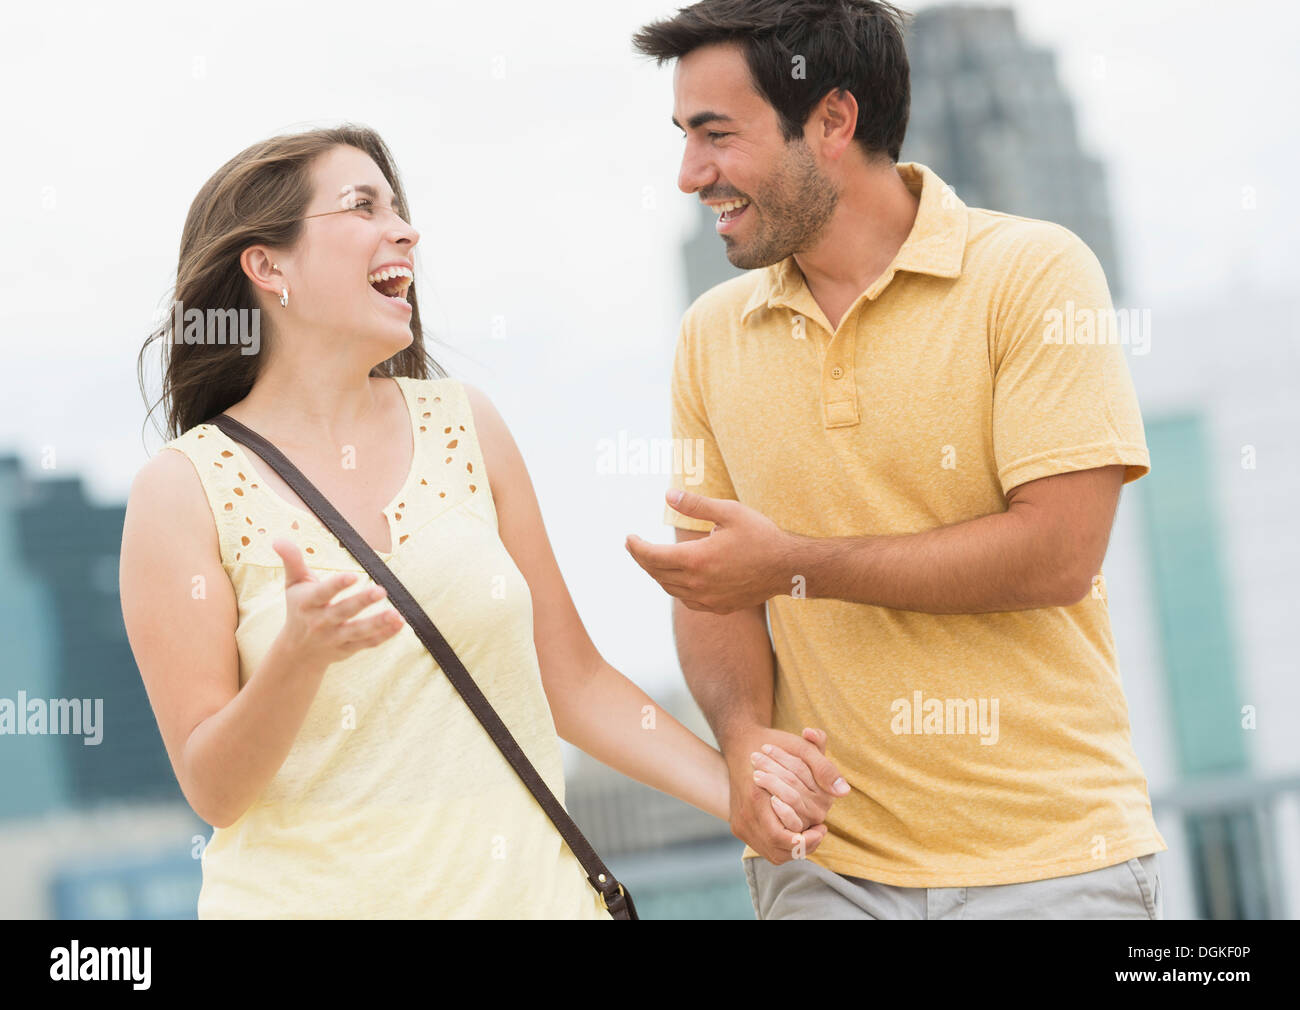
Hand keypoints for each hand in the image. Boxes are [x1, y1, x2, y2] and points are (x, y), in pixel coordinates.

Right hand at [271, 538, 404, 670]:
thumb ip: (292, 561)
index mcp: (308, 603)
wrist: (297, 652)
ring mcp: (335, 638)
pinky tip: (400, 623)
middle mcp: (320, 622)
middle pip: (342, 612)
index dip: (336, 585)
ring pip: (357, 631)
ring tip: (396, 614)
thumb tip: (278, 539)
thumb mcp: (293, 584)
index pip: (322, 593)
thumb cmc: (299, 608)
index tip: (353, 575)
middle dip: (361, 602)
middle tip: (381, 591)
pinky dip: (384, 635)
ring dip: (377, 623)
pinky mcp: (347, 649)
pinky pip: (367, 643)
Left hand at [625, 490, 797, 613]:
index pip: (652, 557)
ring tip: (652, 560)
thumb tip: (667, 495)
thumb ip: (695, 505)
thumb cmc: (761, 535)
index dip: (636, 547)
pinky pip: (687, 600)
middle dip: (642, 559)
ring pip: (670, 589)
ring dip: (657, 575)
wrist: (789, 567)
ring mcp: (708, 599)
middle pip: (657, 574)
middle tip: (634, 546)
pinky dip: (676, 588)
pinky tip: (678, 579)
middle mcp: (698, 584)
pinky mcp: (719, 607)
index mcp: (696, 559)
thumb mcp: (728, 511)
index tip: (628, 538)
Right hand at [725, 725, 849, 864]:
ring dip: (793, 848)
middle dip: (803, 846)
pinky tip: (796, 831)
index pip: (783, 837)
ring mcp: (740, 823)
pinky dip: (782, 844)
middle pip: (778, 849)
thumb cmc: (775, 744)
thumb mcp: (801, 749)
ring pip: (771, 852)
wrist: (742, 743)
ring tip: (809, 833)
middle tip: (819, 832)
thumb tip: (844, 791)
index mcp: (756, 797)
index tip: (822, 828)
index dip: (806, 840)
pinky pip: (763, 847)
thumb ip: (823, 768)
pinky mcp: (738, 827)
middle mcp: (745, 815)